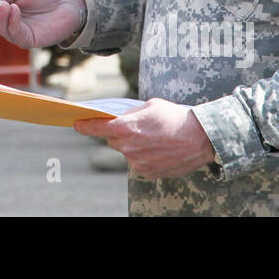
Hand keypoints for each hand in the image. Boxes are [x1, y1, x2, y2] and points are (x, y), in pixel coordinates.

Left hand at [74, 99, 215, 177]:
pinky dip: (144, 156)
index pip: (98, 129)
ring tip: (154, 138)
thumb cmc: (175, 117)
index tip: (77, 124)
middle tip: (136, 128)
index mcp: (128, 128)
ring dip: (133, 145)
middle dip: (119, 133)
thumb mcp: (150, 105)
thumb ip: (130, 113)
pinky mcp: (148, 173)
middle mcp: (130, 147)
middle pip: (112, 140)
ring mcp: (138, 162)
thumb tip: (117, 117)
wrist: (200, 138)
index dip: (85, 126)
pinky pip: (138, 162)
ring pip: (126, 152)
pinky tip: (159, 149)